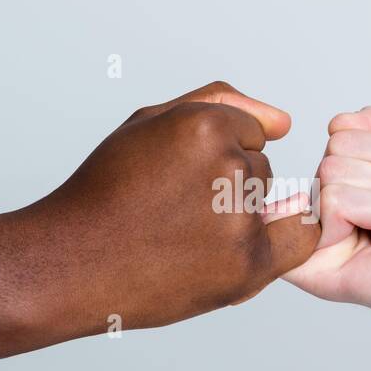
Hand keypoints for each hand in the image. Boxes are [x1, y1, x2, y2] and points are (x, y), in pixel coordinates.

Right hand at [12, 82, 319, 337]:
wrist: (73, 264)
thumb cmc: (105, 193)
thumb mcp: (148, 124)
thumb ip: (219, 104)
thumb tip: (284, 122)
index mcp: (203, 126)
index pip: (250, 130)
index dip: (214, 153)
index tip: (177, 174)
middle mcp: (228, 168)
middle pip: (260, 167)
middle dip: (227, 184)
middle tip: (173, 209)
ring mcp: (240, 220)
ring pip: (267, 203)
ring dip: (239, 216)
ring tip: (181, 235)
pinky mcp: (248, 265)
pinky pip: (297, 239)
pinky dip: (277, 241)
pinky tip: (239, 246)